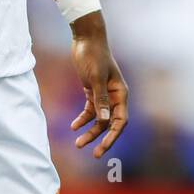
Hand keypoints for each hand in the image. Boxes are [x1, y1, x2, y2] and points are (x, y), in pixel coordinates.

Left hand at [68, 14, 127, 157]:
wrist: (86, 39)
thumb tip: (104, 120)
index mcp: (121, 94)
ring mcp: (104, 94)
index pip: (120, 121)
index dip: (113, 136)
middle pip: (110, 123)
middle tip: (94, 154)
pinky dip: (83, 119)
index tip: (103, 148)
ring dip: (90, 131)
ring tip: (78, 143)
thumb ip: (100, 99)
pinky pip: (90, 110)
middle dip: (102, 139)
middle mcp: (115, 96)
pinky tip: (73, 127)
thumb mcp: (95, 77)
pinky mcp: (92, 91)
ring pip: (99, 119)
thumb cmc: (94, 55)